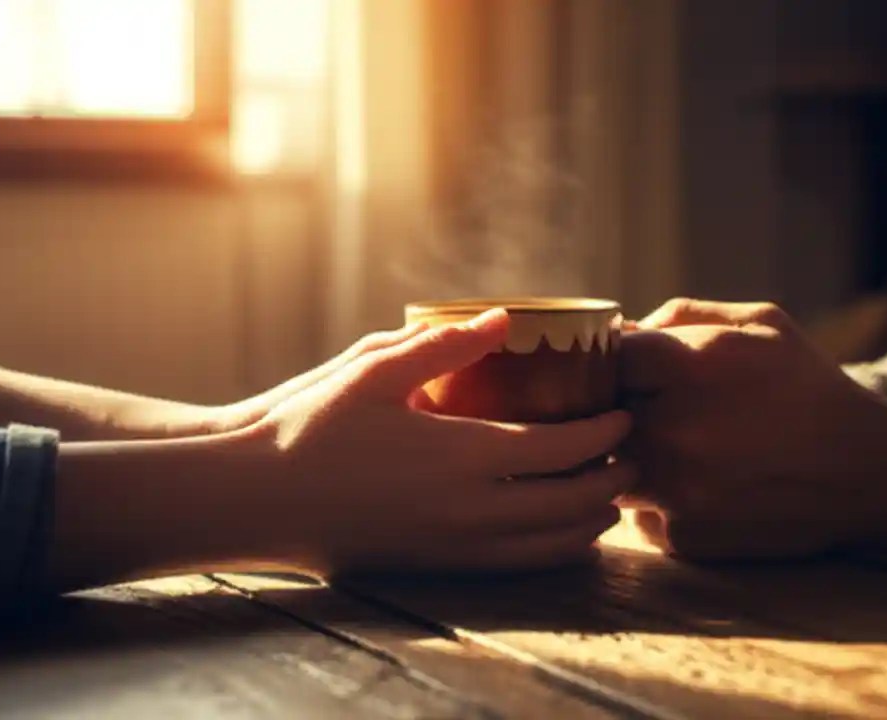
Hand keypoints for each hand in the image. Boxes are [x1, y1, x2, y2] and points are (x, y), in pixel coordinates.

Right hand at [240, 309, 633, 574]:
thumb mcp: (373, 370)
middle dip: (612, 482)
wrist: (255, 499)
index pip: (561, 449)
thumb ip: (444, 347)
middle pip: (570, 505)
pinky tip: (557, 533)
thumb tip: (502, 319)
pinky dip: (553, 550)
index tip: (624, 416)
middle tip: (631, 457)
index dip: (603, 435)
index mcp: (459, 455)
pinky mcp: (434, 566)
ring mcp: (452, 547)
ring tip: (607, 498)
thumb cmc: (309, 427)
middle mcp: (467, 510)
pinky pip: (515, 566)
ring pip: (549, 546)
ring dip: (589, 522)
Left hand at [620, 299, 886, 559]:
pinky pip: (639, 515)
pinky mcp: (683, 535)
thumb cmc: (809, 387)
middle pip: (600, 416)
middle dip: (619, 410)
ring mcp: (674, 488)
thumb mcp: (760, 323)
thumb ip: (682, 315)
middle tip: (654, 410)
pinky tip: (700, 489)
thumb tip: (624, 329)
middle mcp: (674, 428)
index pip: (607, 357)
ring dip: (632, 458)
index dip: (617, 362)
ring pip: (610, 468)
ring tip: (680, 450)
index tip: (633, 369)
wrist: (867, 472)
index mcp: (689, 366)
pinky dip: (658, 503)